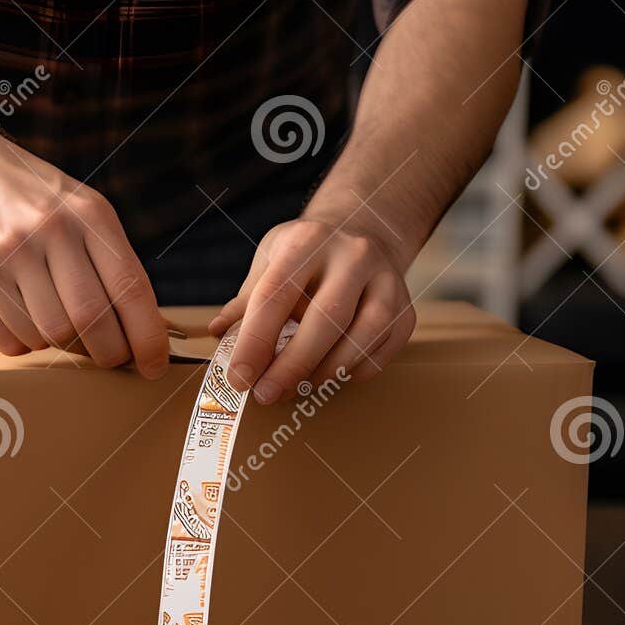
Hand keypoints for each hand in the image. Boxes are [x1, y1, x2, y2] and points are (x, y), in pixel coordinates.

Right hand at [0, 122, 172, 376]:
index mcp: (84, 213)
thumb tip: (142, 331)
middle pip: (87, 323)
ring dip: (54, 342)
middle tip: (106, 357)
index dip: (147, 338)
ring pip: (44, 336)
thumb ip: (108, 260)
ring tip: (46, 314)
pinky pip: (6, 341)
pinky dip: (20, 341)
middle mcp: (42, 231)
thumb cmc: (23, 194)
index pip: (128, 289)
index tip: (153, 366)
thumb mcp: (76, 206)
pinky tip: (15, 313)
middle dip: (105, 353)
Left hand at [209, 216, 416, 401]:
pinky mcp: (407, 307)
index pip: (275, 296)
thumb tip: (217, 335)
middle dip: (291, 366)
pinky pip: (381, 351)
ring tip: (295, 388)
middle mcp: (354, 255)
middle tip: (265, 396)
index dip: (254, 343)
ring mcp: (387, 280)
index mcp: (308, 241)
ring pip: (362, 337)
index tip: (239, 379)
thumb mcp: (270, 261)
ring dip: (323, 373)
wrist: (364, 228)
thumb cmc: (305, 256)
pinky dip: (353, 372)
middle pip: (325, 320)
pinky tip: (328, 376)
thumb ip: (245, 301)